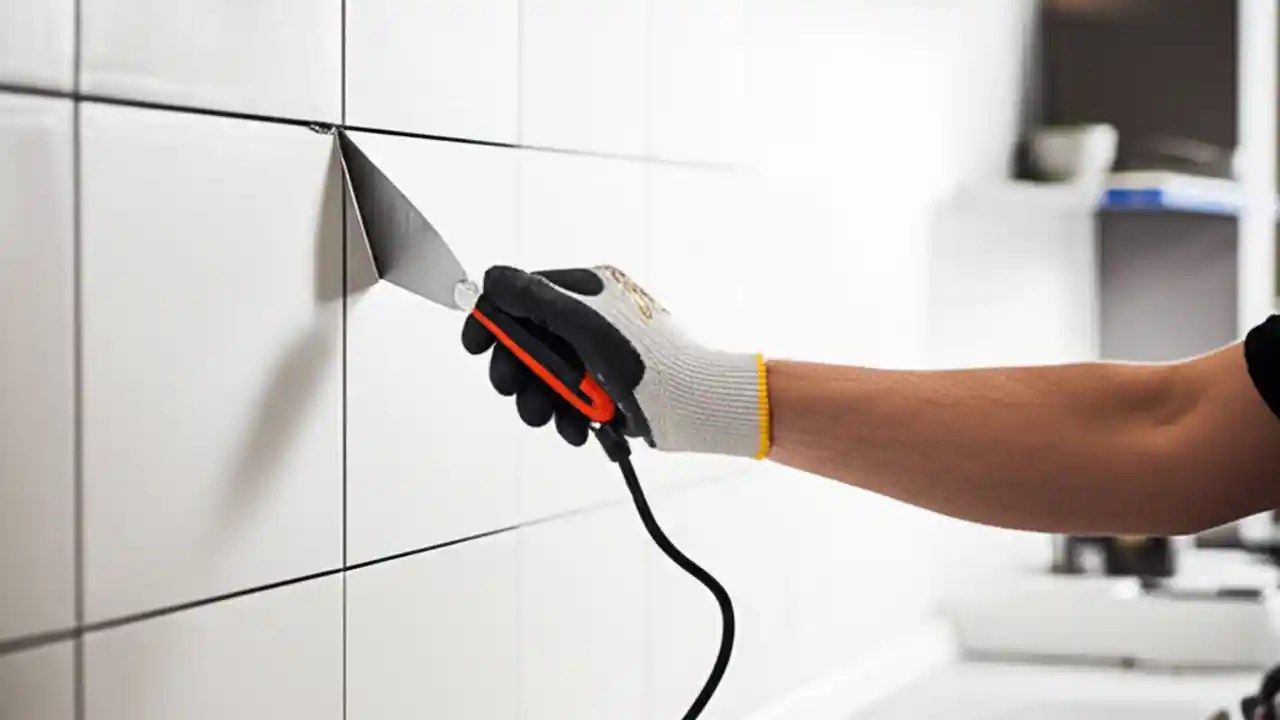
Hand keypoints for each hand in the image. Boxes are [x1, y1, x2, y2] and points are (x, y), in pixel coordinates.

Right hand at [461, 265, 769, 457]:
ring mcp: (596, 355)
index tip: (475, 345)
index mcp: (587, 290)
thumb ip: (533, 300)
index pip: (522, 295)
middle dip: (517, 371)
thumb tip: (491, 279)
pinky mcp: (603, 389)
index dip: (493, 320)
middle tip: (513, 388)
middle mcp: (589, 319)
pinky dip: (567, 417)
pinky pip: (567, 402)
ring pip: (544, 379)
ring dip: (540, 402)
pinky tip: (578, 428)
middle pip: (526, 342)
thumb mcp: (582, 323)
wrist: (693, 406)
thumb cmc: (648, 360)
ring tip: (551, 417)